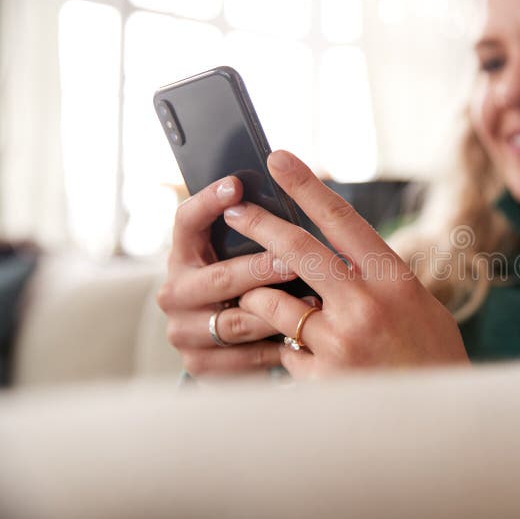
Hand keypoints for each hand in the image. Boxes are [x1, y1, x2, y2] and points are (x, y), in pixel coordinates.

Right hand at [157, 176, 317, 376]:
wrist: (229, 348)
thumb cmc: (250, 286)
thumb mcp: (243, 256)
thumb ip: (256, 234)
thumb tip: (291, 191)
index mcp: (184, 255)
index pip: (186, 221)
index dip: (208, 201)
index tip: (236, 183)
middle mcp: (175, 292)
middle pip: (218, 278)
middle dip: (259, 269)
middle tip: (292, 261)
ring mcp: (184, 331)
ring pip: (235, 322)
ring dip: (276, 313)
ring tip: (314, 303)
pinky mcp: (200, 365)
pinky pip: (244, 358)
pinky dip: (276, 348)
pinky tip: (305, 338)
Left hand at [225, 150, 469, 378]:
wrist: (438, 421)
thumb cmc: (432, 358)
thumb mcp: (418, 306)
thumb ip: (378, 279)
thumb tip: (339, 255)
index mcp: (394, 279)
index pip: (341, 219)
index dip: (306, 185)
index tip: (278, 160)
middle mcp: (365, 304)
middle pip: (298, 249)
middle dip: (259, 223)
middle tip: (235, 208)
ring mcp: (339, 342)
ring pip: (274, 302)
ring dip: (261, 297)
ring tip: (261, 301)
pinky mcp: (319, 377)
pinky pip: (286, 351)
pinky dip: (291, 349)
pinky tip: (312, 360)